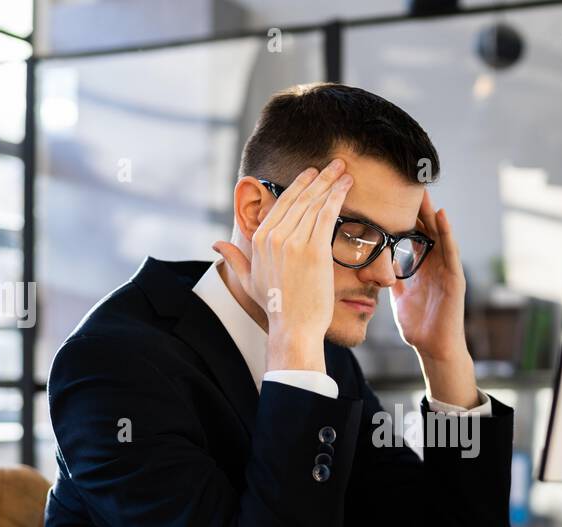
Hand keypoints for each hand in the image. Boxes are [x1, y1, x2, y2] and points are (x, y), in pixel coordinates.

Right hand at [213, 159, 352, 372]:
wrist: (293, 327)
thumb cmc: (275, 307)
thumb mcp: (248, 280)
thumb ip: (234, 258)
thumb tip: (216, 244)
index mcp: (260, 240)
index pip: (282, 204)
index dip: (299, 185)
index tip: (312, 173)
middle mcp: (275, 237)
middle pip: (300, 199)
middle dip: (319, 178)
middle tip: (335, 164)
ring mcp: (294, 243)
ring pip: (314, 204)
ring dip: (331, 183)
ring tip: (344, 171)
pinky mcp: (314, 250)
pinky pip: (326, 216)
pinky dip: (337, 198)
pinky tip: (346, 186)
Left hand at [390, 190, 478, 407]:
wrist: (434, 349)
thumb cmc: (419, 326)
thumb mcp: (399, 297)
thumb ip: (392, 279)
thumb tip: (376, 267)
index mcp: (422, 266)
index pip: (412, 234)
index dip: (403, 214)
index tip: (390, 194)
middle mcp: (436, 264)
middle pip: (427, 228)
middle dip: (418, 206)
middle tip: (406, 180)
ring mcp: (447, 270)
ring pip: (440, 234)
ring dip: (432, 212)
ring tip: (424, 189)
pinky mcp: (456, 279)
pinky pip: (451, 251)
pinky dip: (447, 233)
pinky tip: (441, 216)